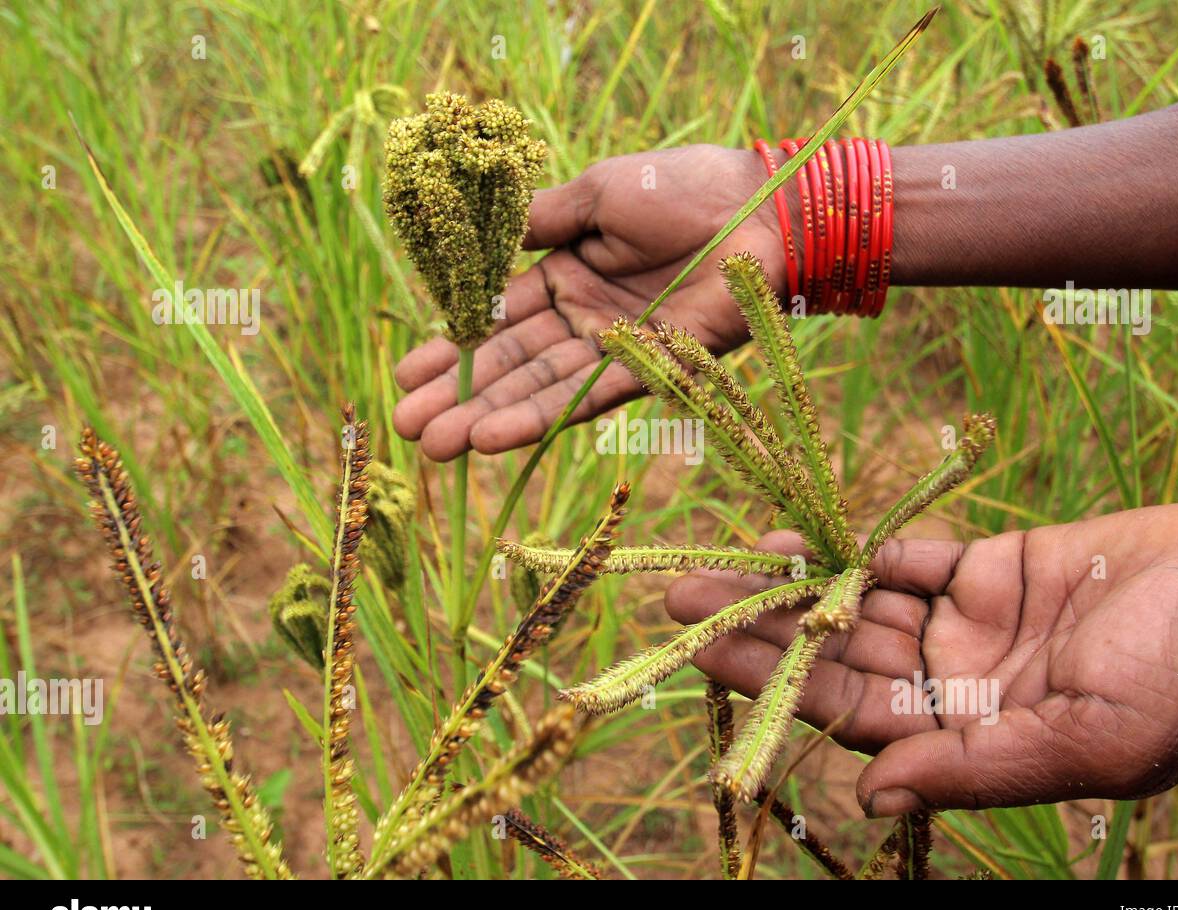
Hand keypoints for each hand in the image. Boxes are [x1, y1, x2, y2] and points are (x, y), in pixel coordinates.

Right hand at [393, 145, 791, 459]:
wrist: (763, 210)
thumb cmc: (684, 187)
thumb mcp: (597, 193)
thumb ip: (540, 220)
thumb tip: (481, 239)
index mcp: (567, 271)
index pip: (497, 317)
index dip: (453, 347)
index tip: (404, 375)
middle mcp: (584, 316)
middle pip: (509, 362)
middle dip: (456, 395)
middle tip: (404, 427)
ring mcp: (614, 348)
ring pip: (537, 388)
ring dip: (484, 416)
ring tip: (432, 444)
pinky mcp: (649, 371)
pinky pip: (584, 399)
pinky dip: (537, 418)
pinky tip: (490, 437)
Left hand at [665, 505, 1177, 815]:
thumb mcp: (1086, 742)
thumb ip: (975, 771)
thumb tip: (868, 797)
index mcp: (972, 739)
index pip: (847, 714)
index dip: (771, 682)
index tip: (699, 649)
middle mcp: (959, 684)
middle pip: (837, 655)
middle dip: (761, 627)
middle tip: (680, 592)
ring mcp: (972, 623)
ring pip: (860, 603)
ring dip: (793, 583)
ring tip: (720, 557)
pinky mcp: (994, 565)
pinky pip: (908, 556)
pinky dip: (854, 547)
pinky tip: (796, 534)